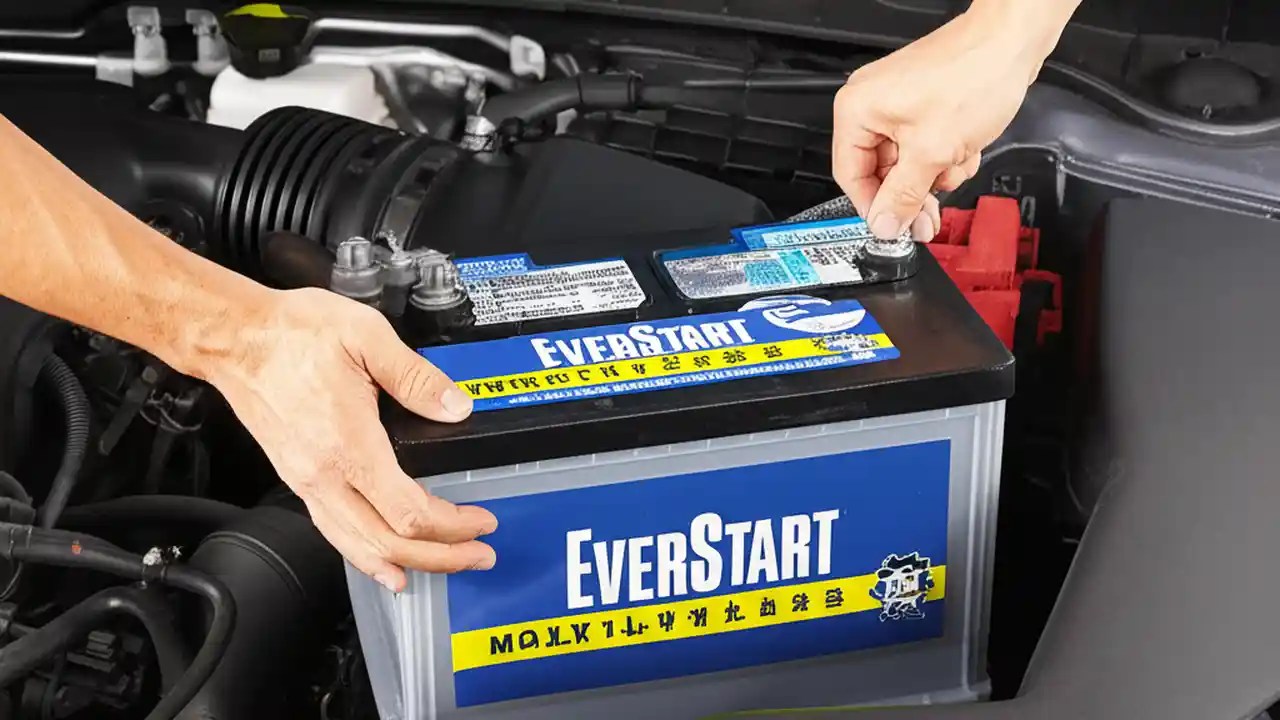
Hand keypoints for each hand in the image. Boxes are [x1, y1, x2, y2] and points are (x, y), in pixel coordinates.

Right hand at [206, 288, 496, 591]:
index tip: (481, 522)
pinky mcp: (297, 476)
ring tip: (442, 565)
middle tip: (478, 554)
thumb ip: (415, 376)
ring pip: (358, 545)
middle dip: (440, 556)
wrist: (234, 336)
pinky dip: (365, 554)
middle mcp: (323, 474)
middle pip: (387, 542)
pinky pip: (335, 531)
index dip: (452, 525)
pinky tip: (382, 560)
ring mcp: (306, 480)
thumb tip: (455, 406)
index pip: (408, 512)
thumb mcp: (366, 336)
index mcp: (348, 444)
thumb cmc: (289, 333)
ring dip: (406, 562)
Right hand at [832, 0, 1076, 239]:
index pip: (850, 176)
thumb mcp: (932, 152)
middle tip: (927, 220)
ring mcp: (900, 104)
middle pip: (881, 172)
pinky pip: (926, 147)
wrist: (1012, 41)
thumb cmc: (972, 75)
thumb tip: (885, 224)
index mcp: (857, 110)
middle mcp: (872, 104)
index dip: (873, 207)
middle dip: (912, 193)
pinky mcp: (925, 104)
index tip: (894, 228)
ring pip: (908, 164)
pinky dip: (946, 155)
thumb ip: (903, 196)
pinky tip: (965, 149)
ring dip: (935, 173)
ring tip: (957, 164)